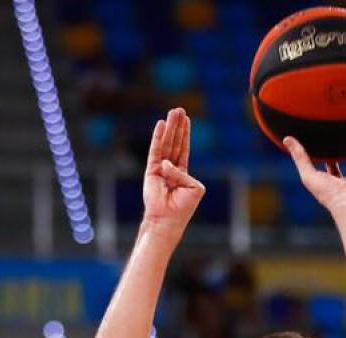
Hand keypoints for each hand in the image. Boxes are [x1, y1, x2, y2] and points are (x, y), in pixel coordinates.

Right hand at [141, 107, 203, 238]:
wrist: (167, 219)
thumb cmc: (182, 207)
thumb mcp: (193, 188)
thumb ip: (182, 173)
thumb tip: (166, 163)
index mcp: (182, 174)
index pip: (183, 149)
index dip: (185, 134)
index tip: (186, 119)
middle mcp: (170, 169)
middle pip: (175, 142)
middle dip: (177, 126)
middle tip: (179, 109)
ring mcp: (160, 168)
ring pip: (166, 143)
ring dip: (170, 127)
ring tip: (173, 112)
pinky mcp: (151, 170)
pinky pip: (156, 150)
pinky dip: (158, 137)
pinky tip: (161, 124)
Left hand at [283, 137, 345, 217]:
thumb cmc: (327, 194)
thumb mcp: (308, 174)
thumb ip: (299, 157)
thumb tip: (287, 138)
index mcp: (325, 182)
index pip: (321, 165)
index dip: (318, 154)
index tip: (315, 140)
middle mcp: (340, 182)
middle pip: (338, 165)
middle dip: (337, 153)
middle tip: (335, 136)